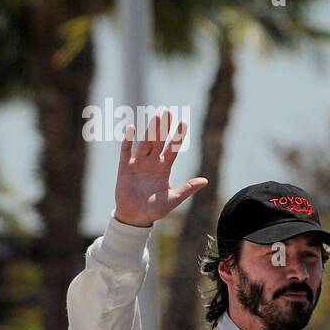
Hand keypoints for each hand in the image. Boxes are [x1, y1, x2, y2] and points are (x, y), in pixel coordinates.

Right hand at [112, 111, 206, 227]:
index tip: (184, 122)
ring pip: (145, 143)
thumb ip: (187, 189)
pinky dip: (128, 140)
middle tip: (168, 111)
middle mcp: (152, 162)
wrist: (136, 217)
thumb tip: (205, 181)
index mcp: (164, 168)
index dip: (178, 136)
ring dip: (150, 130)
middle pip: (159, 141)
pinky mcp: (124, 168)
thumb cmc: (155, 209)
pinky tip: (131, 129)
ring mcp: (138, 163)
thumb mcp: (174, 198)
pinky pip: (126, 151)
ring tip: (155, 117)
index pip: (173, 148)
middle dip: (163, 127)